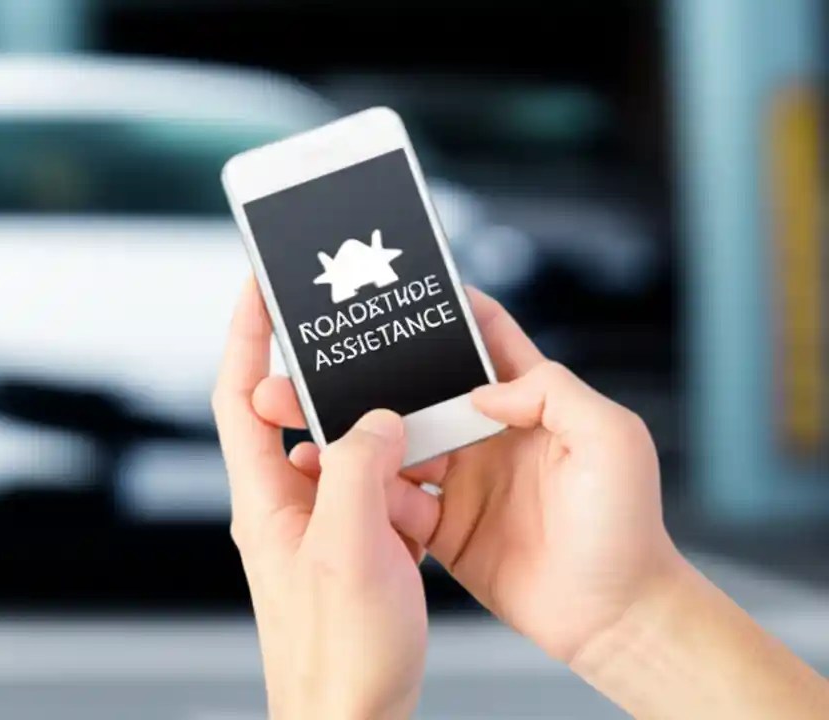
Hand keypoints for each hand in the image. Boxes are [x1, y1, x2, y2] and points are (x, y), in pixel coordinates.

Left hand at [213, 279, 438, 718]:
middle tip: (358, 344)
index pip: (238, 394)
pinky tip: (426, 495)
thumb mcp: (347, 547)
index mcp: (264, 499)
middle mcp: (285, 507)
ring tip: (407, 437)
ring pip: (348, 457)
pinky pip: (380, 496)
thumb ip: (358, 469)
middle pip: (296, 417)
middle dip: (329, 383)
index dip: (245, 334)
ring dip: (381, 441)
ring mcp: (319, 529)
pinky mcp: (354, 551)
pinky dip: (405, 486)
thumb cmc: (337, 655)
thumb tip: (378, 421)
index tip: (259, 284)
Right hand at [252, 286, 683, 663]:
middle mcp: (489, 436)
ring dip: (369, 434)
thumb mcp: (612, 438)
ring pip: (400, 443)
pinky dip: (370, 491)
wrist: (613, 617)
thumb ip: (553, 393)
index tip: (414, 288)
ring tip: (336, 425)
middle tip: (341, 358)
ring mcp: (463, 481)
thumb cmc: (627, 528)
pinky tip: (353, 483)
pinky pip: (395, 501)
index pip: (489, 339)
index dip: (455, 310)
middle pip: (428, 389)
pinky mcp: (444, 528)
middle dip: (387, 372)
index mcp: (532, 403)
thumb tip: (482, 390)